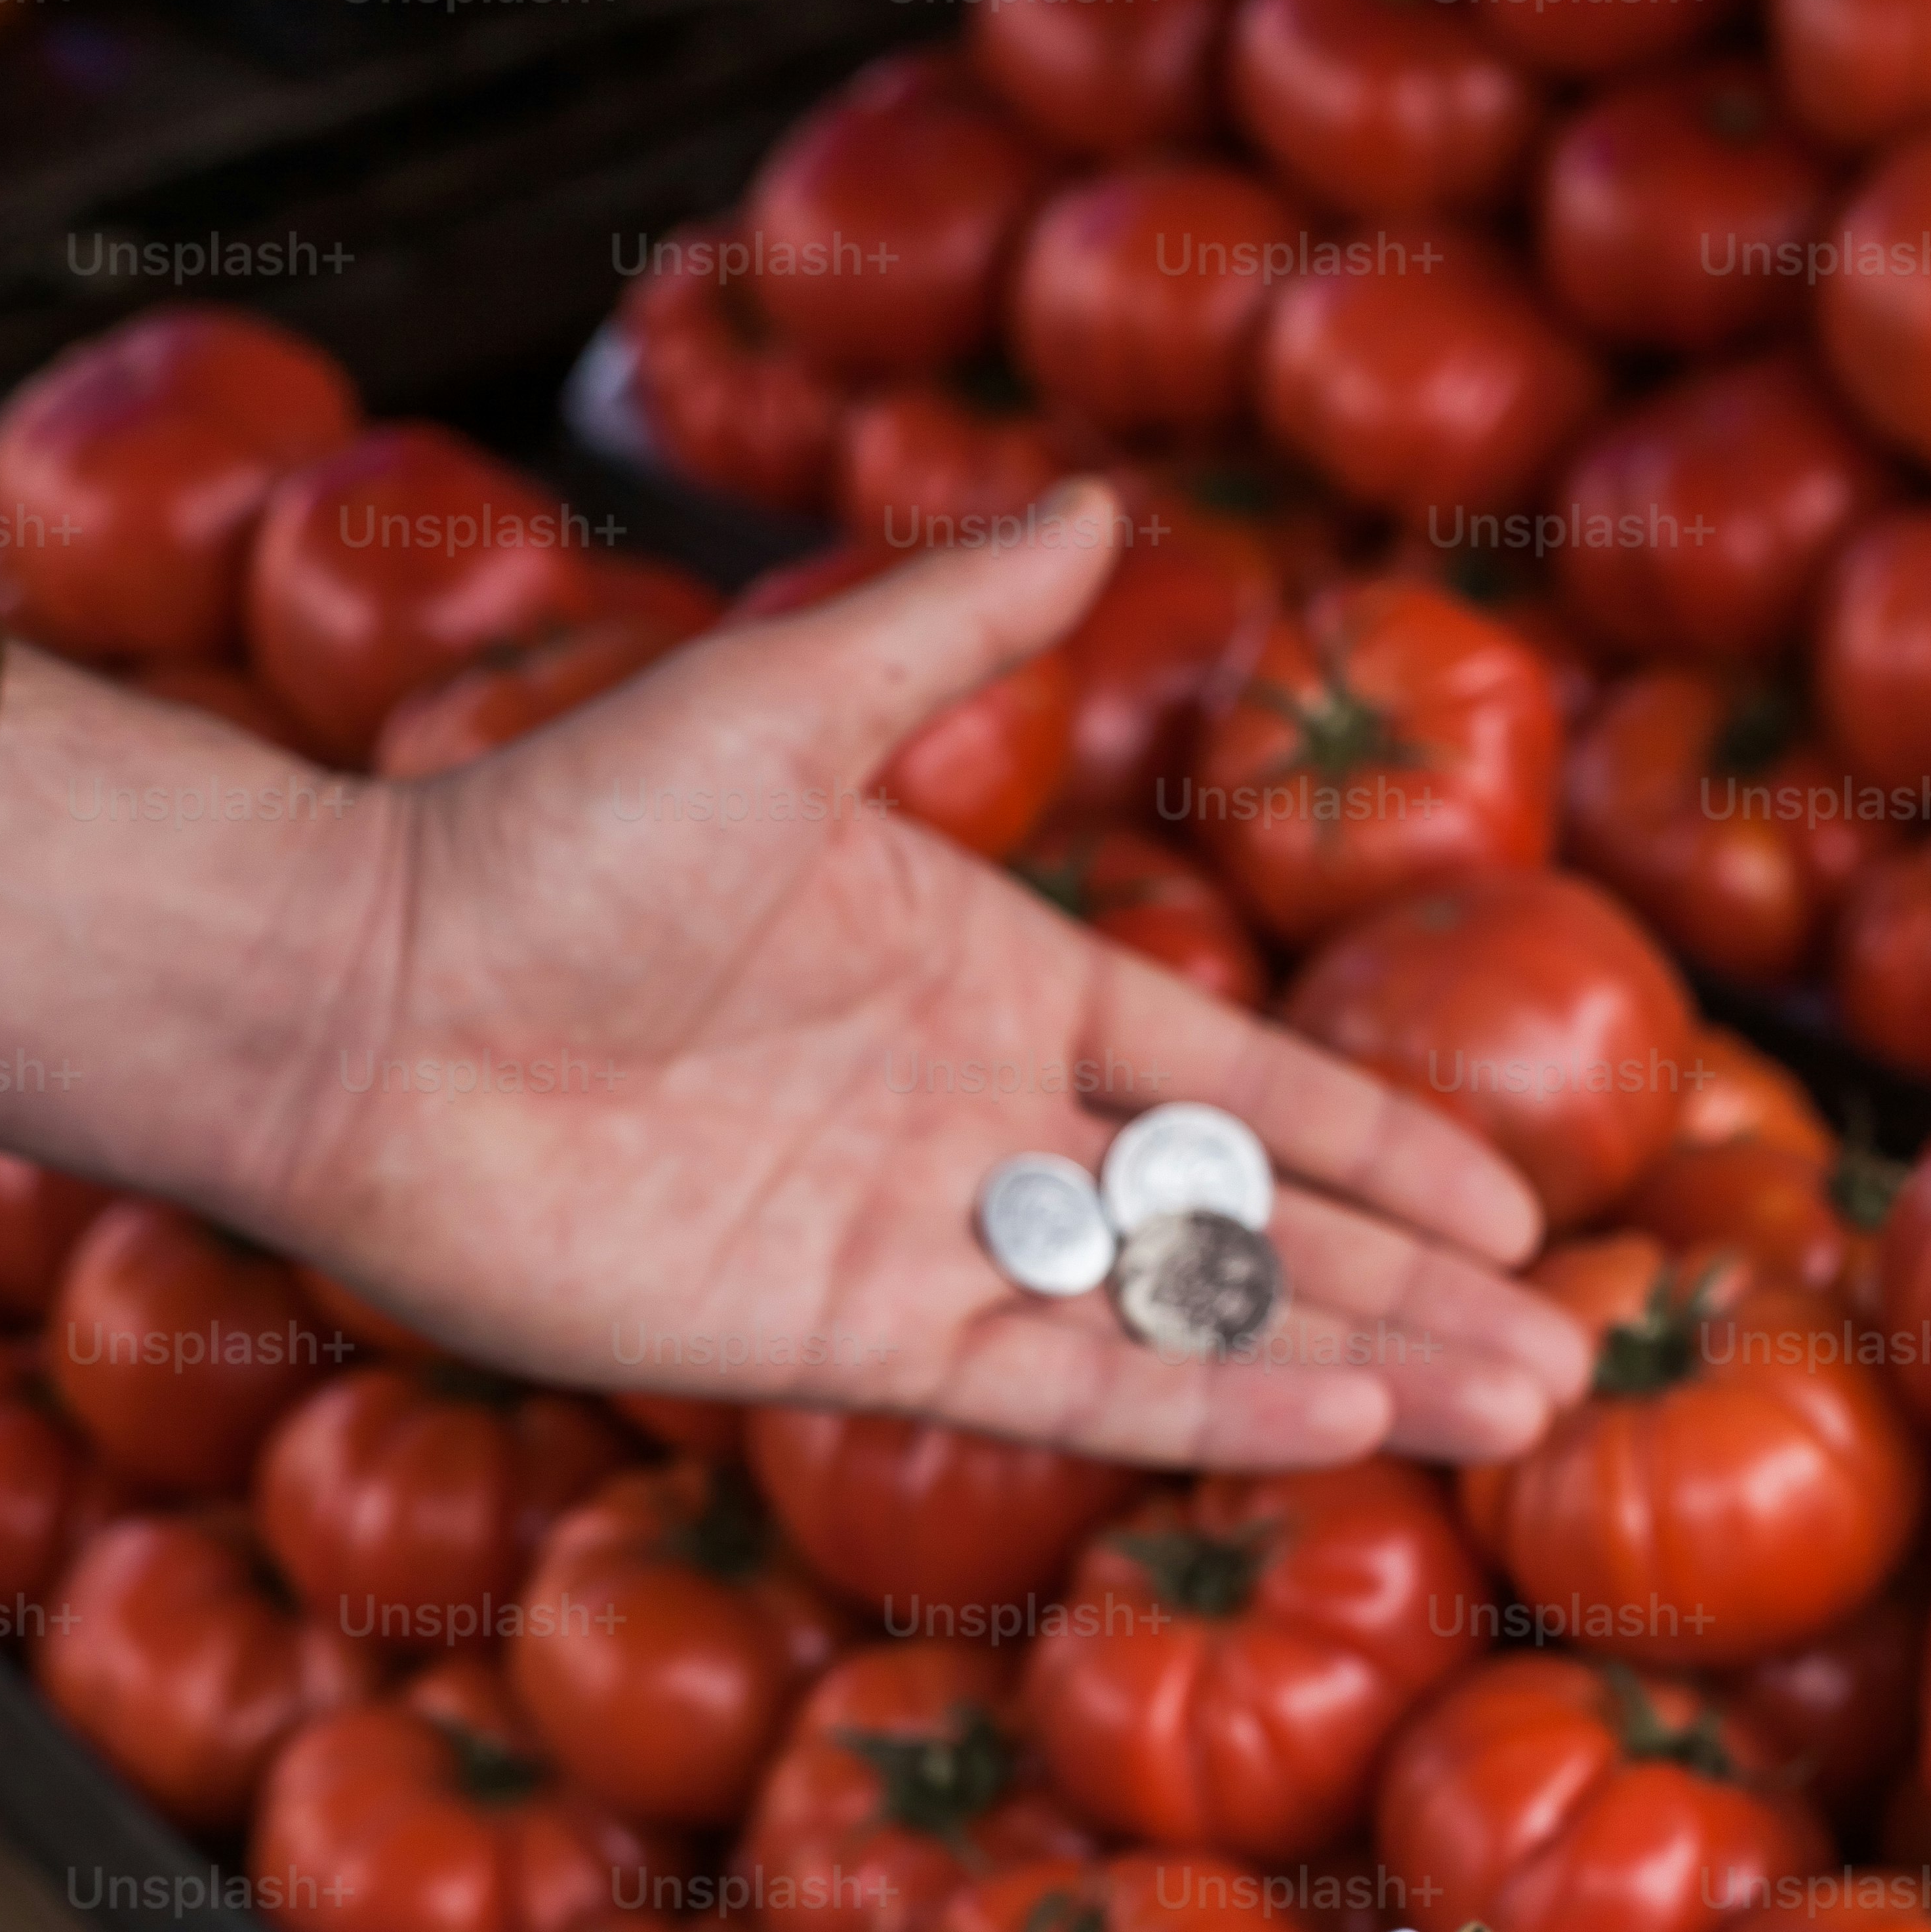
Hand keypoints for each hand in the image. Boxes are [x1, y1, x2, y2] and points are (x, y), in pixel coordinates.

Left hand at [0, 493, 1587, 1467]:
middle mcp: (977, 1126)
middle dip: (1405, 1289)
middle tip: (1561, 1351)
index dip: (1376, 1146)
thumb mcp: (782, 706)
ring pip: (1178, 1327)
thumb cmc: (548, 841)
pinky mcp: (842, 1345)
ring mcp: (918, 1246)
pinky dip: (1201, 1410)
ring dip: (1348, 1369)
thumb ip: (951, 632)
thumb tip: (1093, 506)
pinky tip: (1342, 1425)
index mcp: (990, 979)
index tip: (1513, 1203)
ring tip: (1514, 1410)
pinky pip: (1058, 1394)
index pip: (1236, 1085)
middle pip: (1240, 1230)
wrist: (369, 1003)